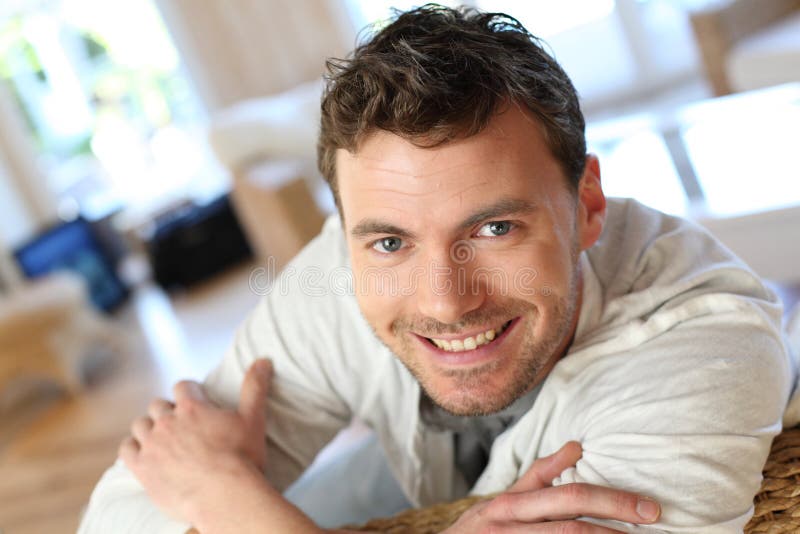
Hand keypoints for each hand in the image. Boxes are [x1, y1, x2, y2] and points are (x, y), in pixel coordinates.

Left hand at [119, 359, 272, 524]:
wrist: (224, 496)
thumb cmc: (241, 458)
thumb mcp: (253, 419)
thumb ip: (255, 387)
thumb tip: (264, 361)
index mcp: (193, 407)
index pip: (183, 386)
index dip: (189, 391)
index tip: (195, 400)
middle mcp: (168, 422)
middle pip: (158, 405)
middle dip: (168, 411)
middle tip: (181, 425)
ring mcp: (152, 445)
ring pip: (140, 425)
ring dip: (149, 428)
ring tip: (161, 439)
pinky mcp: (142, 468)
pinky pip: (126, 449)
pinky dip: (133, 448)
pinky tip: (142, 452)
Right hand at [443, 441, 660, 532]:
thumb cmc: (479, 529)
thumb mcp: (504, 499)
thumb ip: (541, 474)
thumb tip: (578, 445)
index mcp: (512, 505)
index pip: (570, 498)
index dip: (612, 501)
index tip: (648, 508)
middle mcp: (511, 528)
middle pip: (572, 530)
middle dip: (616, 530)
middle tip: (652, 523)